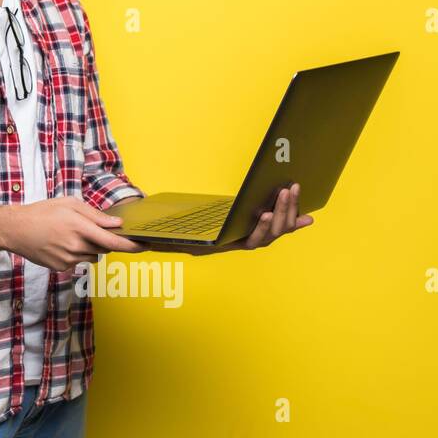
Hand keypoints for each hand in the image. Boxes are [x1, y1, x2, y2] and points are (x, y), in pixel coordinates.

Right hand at [3, 196, 146, 270]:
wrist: (15, 229)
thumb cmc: (42, 212)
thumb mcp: (69, 203)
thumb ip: (95, 215)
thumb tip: (116, 224)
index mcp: (80, 227)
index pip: (113, 242)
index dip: (132, 246)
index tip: (145, 246)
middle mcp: (76, 246)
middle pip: (104, 249)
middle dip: (103, 241)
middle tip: (87, 229)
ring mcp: (68, 259)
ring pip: (92, 256)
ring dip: (89, 248)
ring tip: (68, 235)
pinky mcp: (61, 267)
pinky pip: (78, 262)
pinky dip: (75, 254)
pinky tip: (59, 243)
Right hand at [141, 182, 313, 254]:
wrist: (166, 238)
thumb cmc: (161, 237)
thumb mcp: (153, 237)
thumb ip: (147, 239)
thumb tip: (129, 234)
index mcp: (219, 248)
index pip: (246, 243)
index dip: (260, 230)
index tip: (264, 212)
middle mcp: (236, 245)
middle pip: (268, 235)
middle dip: (279, 213)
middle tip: (284, 190)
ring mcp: (247, 238)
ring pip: (276, 230)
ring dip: (287, 211)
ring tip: (292, 189)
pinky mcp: (252, 229)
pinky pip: (277, 228)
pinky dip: (292, 221)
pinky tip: (307, 217)